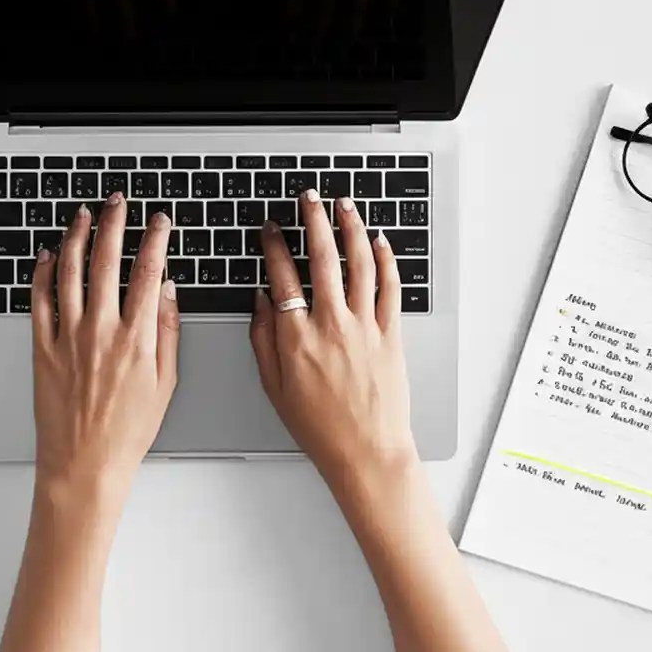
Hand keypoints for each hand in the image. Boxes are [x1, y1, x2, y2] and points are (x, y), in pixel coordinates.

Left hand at [30, 192, 179, 491]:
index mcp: (136, 338)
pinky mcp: (41, 349)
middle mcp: (100, 331)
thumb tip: (167, 292)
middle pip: (106, 260)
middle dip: (114, 223)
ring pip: (69, 271)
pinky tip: (48, 256)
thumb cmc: (127, 431)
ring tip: (83, 216)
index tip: (159, 221)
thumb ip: (167, 332)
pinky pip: (39, 300)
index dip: (155, 239)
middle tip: (118, 203)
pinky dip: (43, 273)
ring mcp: (67, 337)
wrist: (84, 465)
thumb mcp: (165, 383)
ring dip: (76, 237)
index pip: (148, 272)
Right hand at [250, 190, 416, 480]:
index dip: (274, 246)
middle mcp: (331, 325)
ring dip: (351, 228)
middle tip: (308, 199)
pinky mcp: (391, 334)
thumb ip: (262, 340)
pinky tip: (378, 242)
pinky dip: (385, 260)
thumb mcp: (274, 387)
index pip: (282, 276)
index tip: (270, 229)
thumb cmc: (319, 427)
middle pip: (322, 258)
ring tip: (344, 205)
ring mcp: (365, 327)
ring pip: (359, 263)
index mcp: (297, 338)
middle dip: (313, 220)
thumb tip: (260, 300)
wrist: (366, 452)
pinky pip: (390, 287)